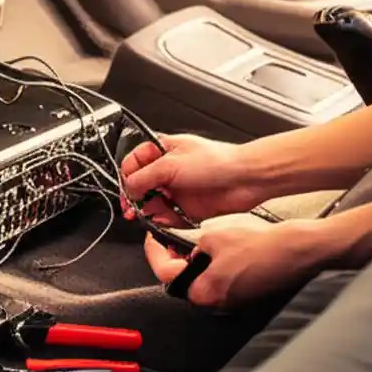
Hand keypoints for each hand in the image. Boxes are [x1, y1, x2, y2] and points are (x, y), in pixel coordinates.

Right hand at [120, 134, 266, 224]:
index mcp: (162, 150)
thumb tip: (128, 190)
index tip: (127, 190)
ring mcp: (178, 188)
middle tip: (132, 207)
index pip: (133, 164)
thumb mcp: (170, 165)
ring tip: (151, 214)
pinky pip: (168, 216)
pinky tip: (167, 219)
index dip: (127, 177)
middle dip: (135, 197)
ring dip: (150, 210)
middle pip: (140, 185)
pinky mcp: (187, 206)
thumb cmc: (216, 162)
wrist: (245, 180)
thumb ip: (143, 178)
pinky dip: (165, 220)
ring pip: (153, 203)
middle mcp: (168, 169)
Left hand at [143, 220, 334, 307]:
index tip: (153, 239)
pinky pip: (223, 282)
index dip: (155, 252)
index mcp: (204, 293)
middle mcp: (216, 304)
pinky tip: (222, 251)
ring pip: (203, 282)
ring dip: (197, 264)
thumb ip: (193, 246)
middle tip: (172, 240)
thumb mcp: (213, 236)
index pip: (165, 274)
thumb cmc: (260, 245)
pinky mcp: (247, 296)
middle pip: (184, 281)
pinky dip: (216, 267)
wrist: (298, 250)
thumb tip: (190, 250)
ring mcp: (233, 302)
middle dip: (176, 260)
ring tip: (199, 243)